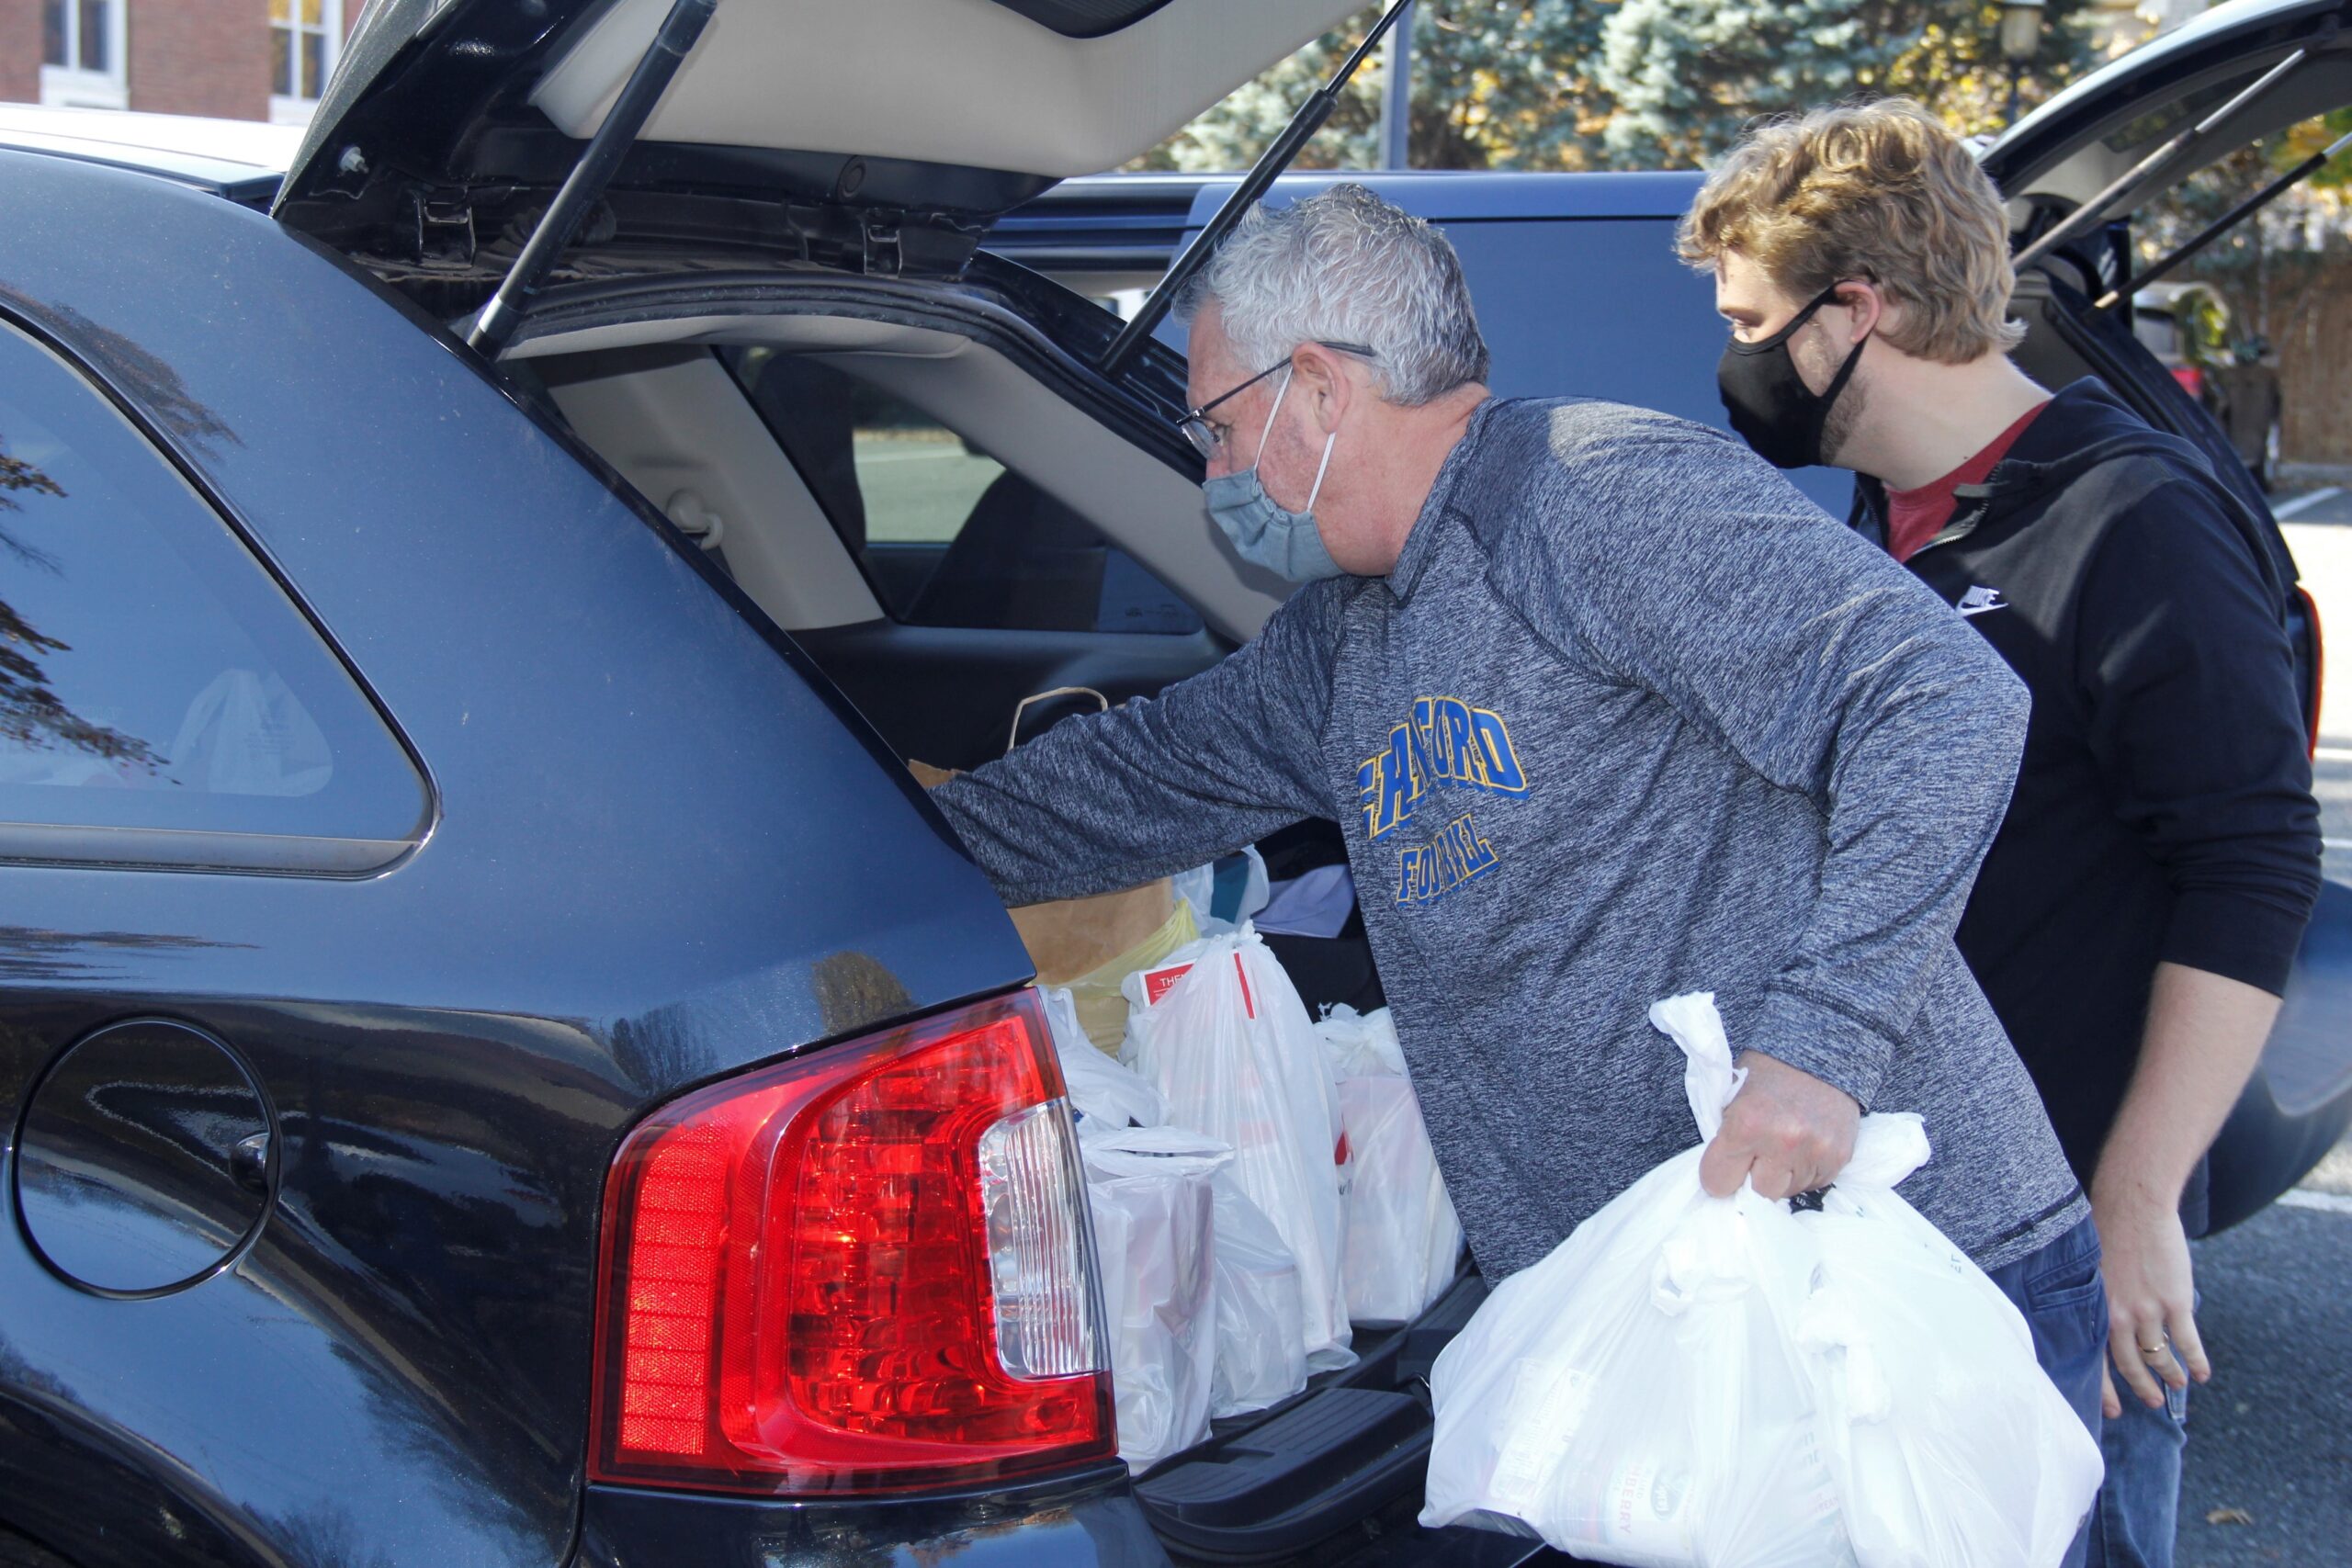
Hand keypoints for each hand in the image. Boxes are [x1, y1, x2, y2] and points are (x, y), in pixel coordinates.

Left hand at [1698, 1050, 1860, 1199]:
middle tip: (1754, 1157)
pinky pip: (1815, 1183)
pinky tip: (1803, 1145)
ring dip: (1782, 1175)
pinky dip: (1806, 1171)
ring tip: (1783, 1145)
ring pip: (1788, 1191)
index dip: (1718, 1176)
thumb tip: (1718, 1177)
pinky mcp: (1839, 1156)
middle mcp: (1782, 1141)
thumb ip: (1722, 1135)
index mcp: (1747, 1123)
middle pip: (1757, 1194)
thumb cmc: (1768, 1073)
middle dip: (1752, 1179)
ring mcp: (1814, 1151)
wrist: (1821, 1051)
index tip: (1723, 1167)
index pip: (1718, 1181)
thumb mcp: (1731, 1095)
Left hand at [2093, 1187, 2207, 1416]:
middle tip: (2152, 1403)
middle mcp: (2117, 1316)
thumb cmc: (2106, 1229)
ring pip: (2160, 1358)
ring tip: (2179, 1386)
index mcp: (2093, 1309)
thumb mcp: (2089, 1270)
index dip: (2105, 1390)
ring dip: (2171, 1375)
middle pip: (2129, 1366)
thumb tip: (2100, 1320)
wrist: (2133, 1206)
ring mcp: (2148, 1312)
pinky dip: (2197, 1362)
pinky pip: (2188, 1343)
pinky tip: (2203, 1373)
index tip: (2112, 1411)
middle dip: (2142, 1387)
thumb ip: (2096, 1299)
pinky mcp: (2175, 1303)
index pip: (2094, 1361)